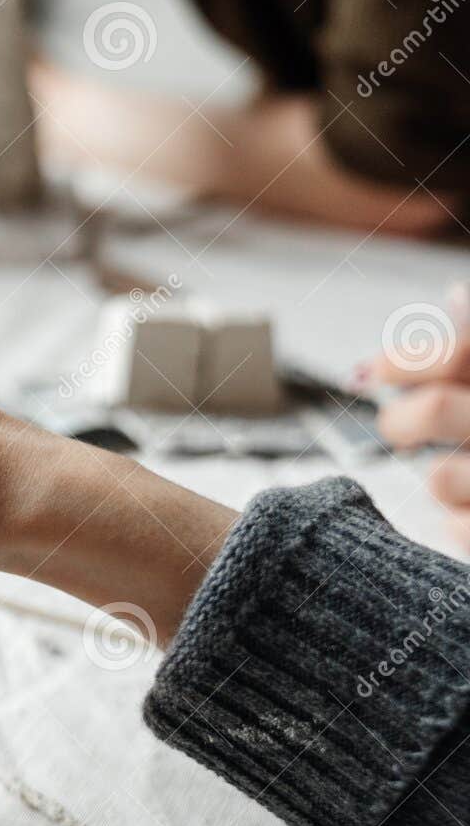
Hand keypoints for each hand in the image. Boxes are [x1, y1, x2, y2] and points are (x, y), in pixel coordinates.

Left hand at [363, 285, 469, 544]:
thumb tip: (454, 297)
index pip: (461, 352)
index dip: (406, 360)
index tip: (366, 373)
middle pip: (437, 411)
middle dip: (402, 421)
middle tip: (398, 427)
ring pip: (442, 480)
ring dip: (443, 481)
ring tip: (466, 478)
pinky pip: (458, 529)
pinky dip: (460, 524)